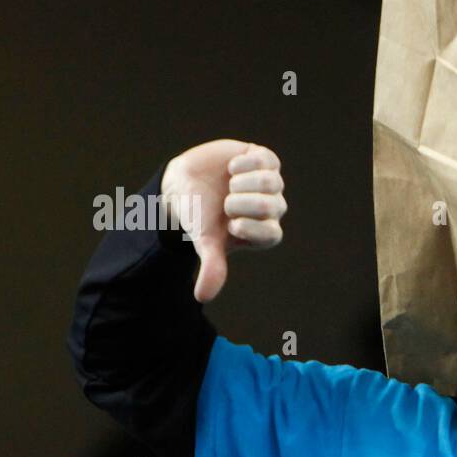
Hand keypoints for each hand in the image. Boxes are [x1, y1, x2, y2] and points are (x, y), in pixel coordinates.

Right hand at [161, 139, 286, 302]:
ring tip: (228, 184)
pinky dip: (243, 163)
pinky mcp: (264, 160)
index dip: (248, 226)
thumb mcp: (205, 242)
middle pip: (272, 206)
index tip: (229, 224)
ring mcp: (270, 184)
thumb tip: (202, 297)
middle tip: (226, 203)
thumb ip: (212, 267)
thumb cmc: (198, 216)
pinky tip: (232, 168)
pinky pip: (266, 160)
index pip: (272, 234)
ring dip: (243, 182)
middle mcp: (271, 210)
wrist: (184, 185)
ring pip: (271, 182)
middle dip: (241, 203)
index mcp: (263, 233)